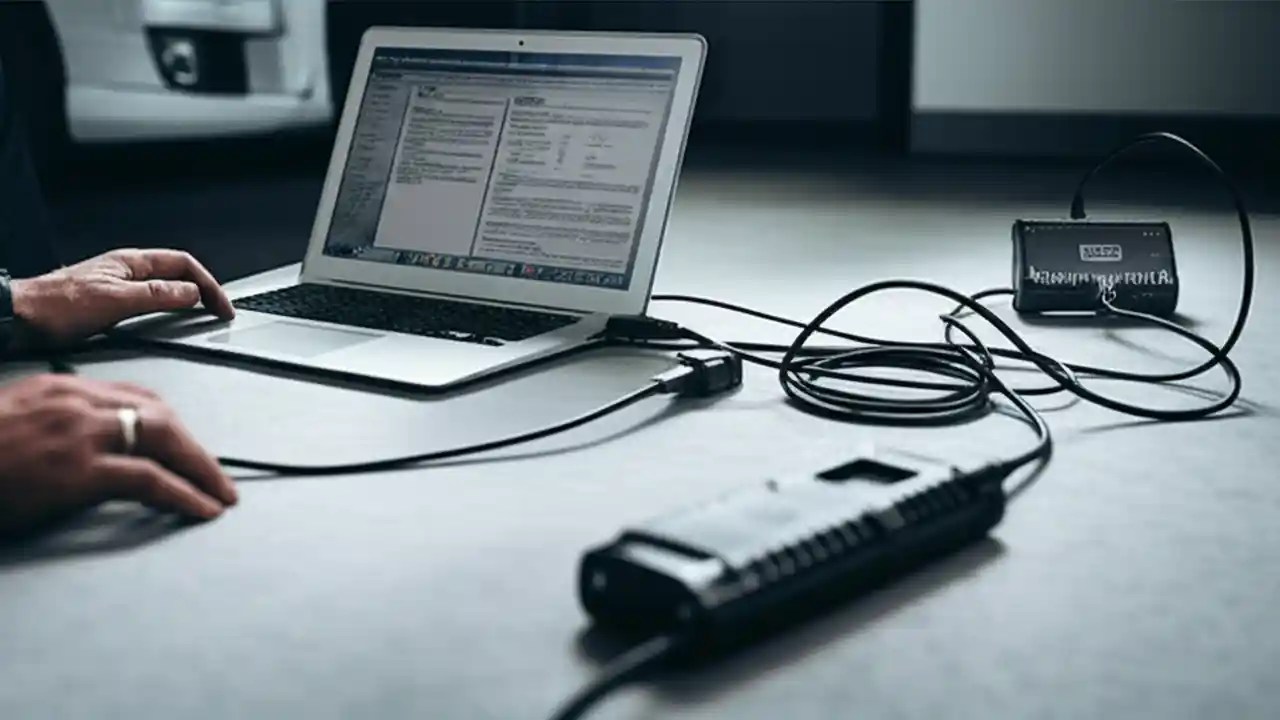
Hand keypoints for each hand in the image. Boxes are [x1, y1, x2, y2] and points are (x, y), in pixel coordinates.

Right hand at [0, 374, 236, 536]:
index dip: (167, 420)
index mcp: (58, 388)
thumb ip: (49, 424)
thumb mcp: (12, 423)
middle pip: (159, 413)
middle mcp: (75, 402)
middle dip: (194, 445)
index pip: (132, 393)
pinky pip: (152, 480)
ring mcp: (80, 434)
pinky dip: (185, 494)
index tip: (184, 439)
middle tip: (215, 472)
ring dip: (201, 469)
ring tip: (220, 493)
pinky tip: (201, 508)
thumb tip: (73, 445)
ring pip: (165, 440)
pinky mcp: (80, 471)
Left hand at [11, 248, 234, 345]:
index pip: (184, 263)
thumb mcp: (114, 300)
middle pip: (177, 274)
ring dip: (187, 300)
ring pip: (164, 287)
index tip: (222, 307)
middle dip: (204, 290)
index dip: (209, 284)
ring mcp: (117, 286)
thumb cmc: (55, 307)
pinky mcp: (109, 303)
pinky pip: (150, 301)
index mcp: (130, 262)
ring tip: (202, 315)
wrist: (19, 318)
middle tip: (219, 311)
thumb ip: (156, 295)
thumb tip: (191, 293)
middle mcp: (125, 271)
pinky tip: (168, 322)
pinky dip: (168, 310)